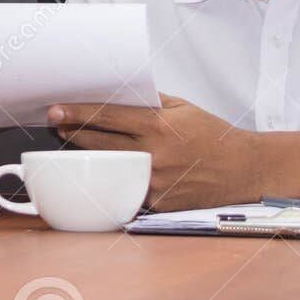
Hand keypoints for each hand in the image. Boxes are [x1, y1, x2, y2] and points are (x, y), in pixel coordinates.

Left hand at [48, 95, 261, 210]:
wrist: (244, 169)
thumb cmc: (212, 134)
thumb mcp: (182, 107)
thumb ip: (147, 101)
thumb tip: (113, 95)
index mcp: (159, 127)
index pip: (108, 117)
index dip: (77, 113)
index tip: (55, 110)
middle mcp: (153, 156)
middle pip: (99, 144)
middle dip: (72, 133)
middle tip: (56, 125)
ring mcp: (154, 184)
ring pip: (108, 169)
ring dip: (86, 158)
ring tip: (72, 147)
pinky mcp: (157, 205)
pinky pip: (126, 191)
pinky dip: (113, 181)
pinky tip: (100, 173)